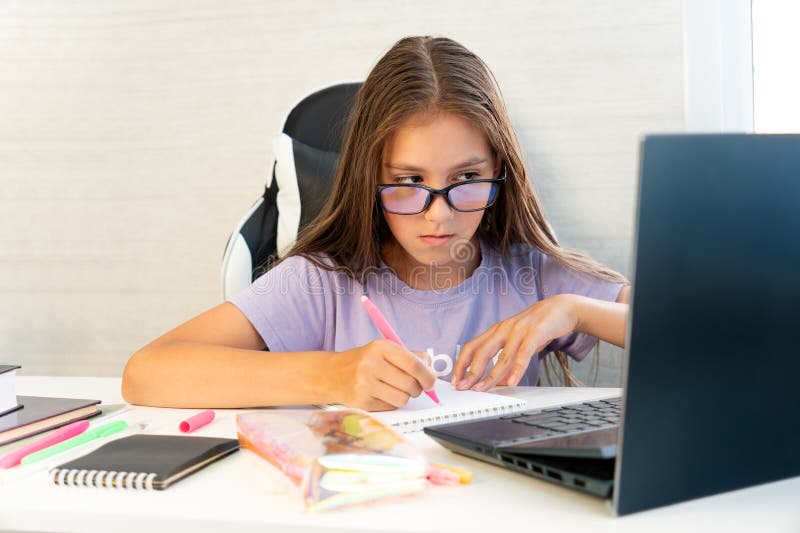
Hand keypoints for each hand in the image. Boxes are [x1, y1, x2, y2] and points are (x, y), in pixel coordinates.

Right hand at [332, 339, 435, 410]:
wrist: (331, 375)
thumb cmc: (362, 362)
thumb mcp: (383, 350)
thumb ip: (408, 355)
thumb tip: (430, 364)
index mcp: (380, 347)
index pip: (412, 363)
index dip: (427, 375)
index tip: (431, 381)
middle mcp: (371, 364)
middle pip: (410, 383)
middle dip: (418, 389)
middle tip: (415, 387)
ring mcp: (365, 384)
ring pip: (402, 398)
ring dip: (405, 397)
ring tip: (397, 390)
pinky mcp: (362, 401)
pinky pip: (390, 407)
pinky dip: (391, 403)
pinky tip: (382, 394)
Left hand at [452, 294, 580, 390]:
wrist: (563, 308)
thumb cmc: (539, 327)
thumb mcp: (519, 343)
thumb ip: (507, 360)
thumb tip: (499, 381)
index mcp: (496, 330)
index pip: (472, 346)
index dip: (461, 363)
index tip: (455, 379)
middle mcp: (504, 328)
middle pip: (481, 352)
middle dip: (470, 372)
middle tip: (463, 387)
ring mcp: (519, 330)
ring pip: (501, 356)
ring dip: (491, 375)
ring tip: (482, 389)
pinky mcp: (535, 333)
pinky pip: (523, 354)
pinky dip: (517, 369)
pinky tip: (512, 382)